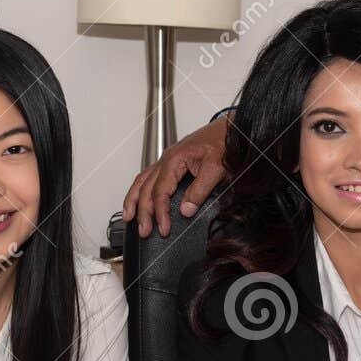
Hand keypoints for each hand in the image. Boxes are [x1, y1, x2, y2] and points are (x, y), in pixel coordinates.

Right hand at [122, 116, 230, 235]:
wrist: (230, 129)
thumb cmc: (224, 143)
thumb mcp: (216, 168)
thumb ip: (200, 190)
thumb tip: (186, 210)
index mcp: (174, 160)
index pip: (160, 192)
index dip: (160, 213)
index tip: (163, 228)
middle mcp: (166, 159)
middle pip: (146, 188)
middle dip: (143, 212)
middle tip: (144, 231)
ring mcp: (167, 159)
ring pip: (142, 180)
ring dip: (134, 200)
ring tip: (129, 217)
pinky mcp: (172, 160)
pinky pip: (149, 176)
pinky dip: (141, 189)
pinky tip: (140, 198)